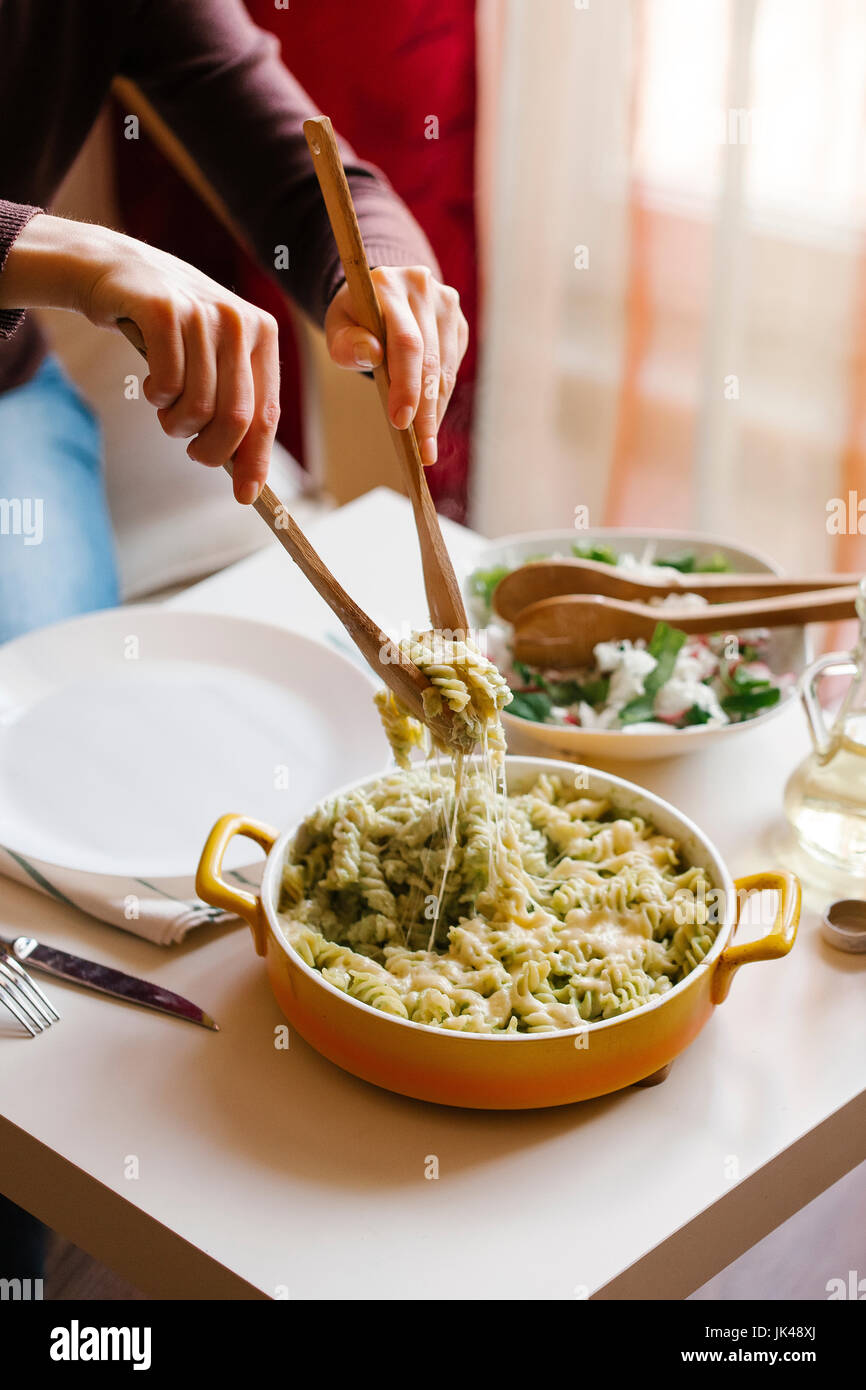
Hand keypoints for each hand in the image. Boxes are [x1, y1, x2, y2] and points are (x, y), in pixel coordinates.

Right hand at [85, 237, 279, 504]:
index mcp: (263, 333)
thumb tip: (247, 473)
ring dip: (175, 423)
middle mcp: (240, 321)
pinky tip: (151, 382)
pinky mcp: (165, 311)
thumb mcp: (214, 355)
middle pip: (235, 419)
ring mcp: (203, 313)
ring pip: (198, 407)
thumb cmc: (170, 327)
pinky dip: (155, 397)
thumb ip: (235, 400)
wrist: (118, 272)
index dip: (256, 460)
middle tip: (190, 448)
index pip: (267, 413)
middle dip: (210, 450)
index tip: (245, 495)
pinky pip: (167, 385)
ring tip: (166, 407)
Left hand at [324, 266, 468, 465]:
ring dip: (436, 410)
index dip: (406, 385)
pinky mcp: (458, 323)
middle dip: (426, 410)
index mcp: (389, 286)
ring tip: (427, 446)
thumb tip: (371, 355)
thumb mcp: (337, 327)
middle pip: (431, 360)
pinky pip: (453, 368)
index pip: (406, 343)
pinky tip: (431, 422)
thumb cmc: (354, 317)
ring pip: (446, 368)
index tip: (401, 423)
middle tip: (422, 450)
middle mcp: (423, 289)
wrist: (379, 295)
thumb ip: (346, 343)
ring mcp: (446, 304)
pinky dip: (441, 398)